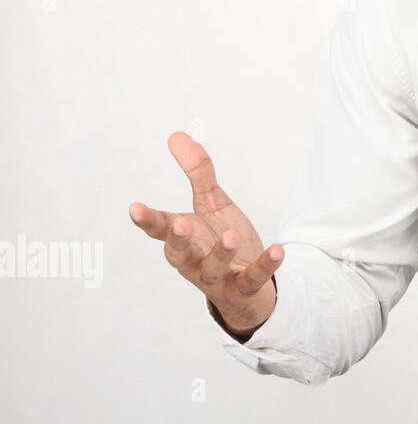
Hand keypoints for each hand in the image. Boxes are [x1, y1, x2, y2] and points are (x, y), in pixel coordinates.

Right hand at [129, 131, 282, 335]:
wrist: (247, 285)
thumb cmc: (221, 241)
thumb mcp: (212, 203)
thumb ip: (198, 173)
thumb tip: (177, 136)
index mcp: (184, 238)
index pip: (160, 229)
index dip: (147, 220)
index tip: (135, 208)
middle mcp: (195, 260)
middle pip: (179, 254)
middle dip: (178, 240)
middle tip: (180, 223)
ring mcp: (219, 277)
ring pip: (213, 269)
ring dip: (221, 253)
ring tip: (230, 236)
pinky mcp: (244, 287)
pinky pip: (253, 278)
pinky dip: (265, 266)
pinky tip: (277, 251)